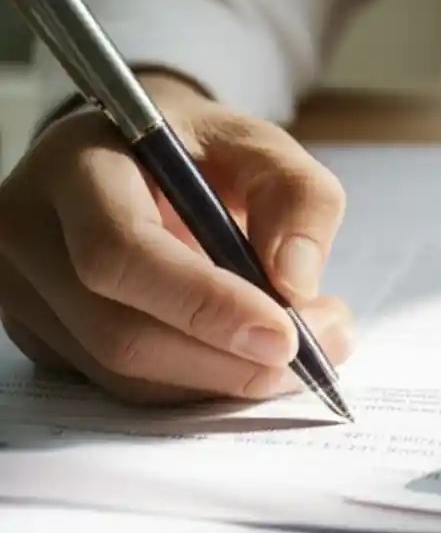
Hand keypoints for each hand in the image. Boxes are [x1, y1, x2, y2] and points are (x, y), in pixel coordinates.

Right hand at [0, 73, 352, 403]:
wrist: (138, 159)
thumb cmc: (200, 151)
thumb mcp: (261, 146)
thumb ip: (298, 197)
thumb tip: (297, 281)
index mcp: (75, 166)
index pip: (121, 252)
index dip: (205, 304)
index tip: (286, 335)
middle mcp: (29, 232)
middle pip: (120, 331)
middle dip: (230, 358)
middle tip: (318, 352)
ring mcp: (25, 293)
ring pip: (124, 373)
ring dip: (225, 379)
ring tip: (303, 353)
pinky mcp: (43, 338)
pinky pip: (123, 386)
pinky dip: (200, 384)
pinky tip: (252, 360)